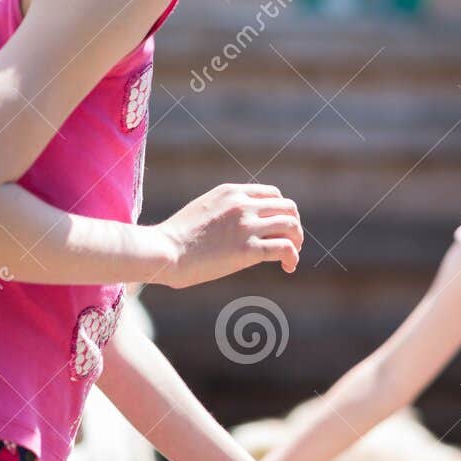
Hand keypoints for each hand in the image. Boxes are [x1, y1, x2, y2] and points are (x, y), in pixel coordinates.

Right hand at [153, 184, 302, 286]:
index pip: (273, 194)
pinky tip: (288, 267)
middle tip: (291, 243)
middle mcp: (243, 205)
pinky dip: (292, 258)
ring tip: (291, 257)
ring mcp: (247, 226)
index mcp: (231, 192)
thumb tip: (236, 223)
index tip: (278, 228)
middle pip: (288, 208)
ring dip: (297, 242)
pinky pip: (285, 248)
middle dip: (293, 226)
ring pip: (291, 227)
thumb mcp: (203, 209)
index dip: (281, 211)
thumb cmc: (176, 237)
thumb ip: (224, 210)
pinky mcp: (248, 249)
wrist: (164, 251)